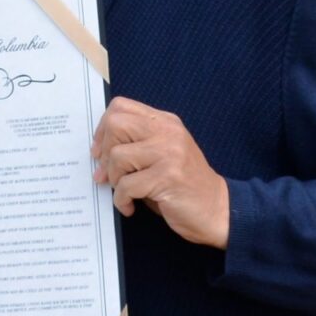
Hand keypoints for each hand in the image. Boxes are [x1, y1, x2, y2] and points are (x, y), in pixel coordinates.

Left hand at [90, 97, 229, 248]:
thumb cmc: (184, 186)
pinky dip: (122, 200)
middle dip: (105, 152)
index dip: (103, 129)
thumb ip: (136, 145)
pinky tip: (131, 206)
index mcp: (165, 122)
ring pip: (118, 156)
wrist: (218, 209)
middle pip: (116, 124)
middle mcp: (168, 132)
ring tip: (126, 192)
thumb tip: (98, 153)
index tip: (100, 151)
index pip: (121, 106)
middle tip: (109, 174)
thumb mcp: (162, 155)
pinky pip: (127, 185)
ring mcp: (169, 153)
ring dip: (115, 180)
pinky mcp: (168, 177)